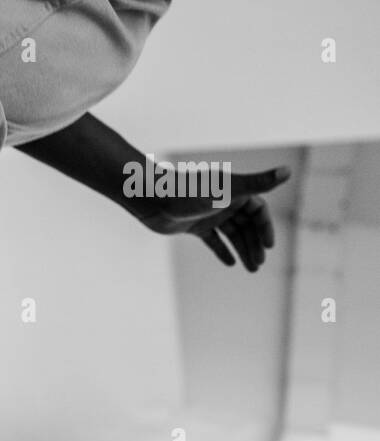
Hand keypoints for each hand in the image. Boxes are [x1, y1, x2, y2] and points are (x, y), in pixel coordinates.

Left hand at [129, 166, 289, 271]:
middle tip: (259, 264)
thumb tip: (289, 171)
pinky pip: (213, 240)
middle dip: (254, 244)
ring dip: (242, 250)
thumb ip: (258, 183)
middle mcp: (224, 201)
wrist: (152, 198)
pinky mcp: (195, 225)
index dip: (265, 228)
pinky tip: (230, 264)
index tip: (269, 246)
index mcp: (234, 191)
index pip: (258, 211)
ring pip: (232, 234)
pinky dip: (222, 250)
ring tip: (251, 269)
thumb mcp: (227, 190)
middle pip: (246, 225)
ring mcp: (209, 214)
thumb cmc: (189, 192)